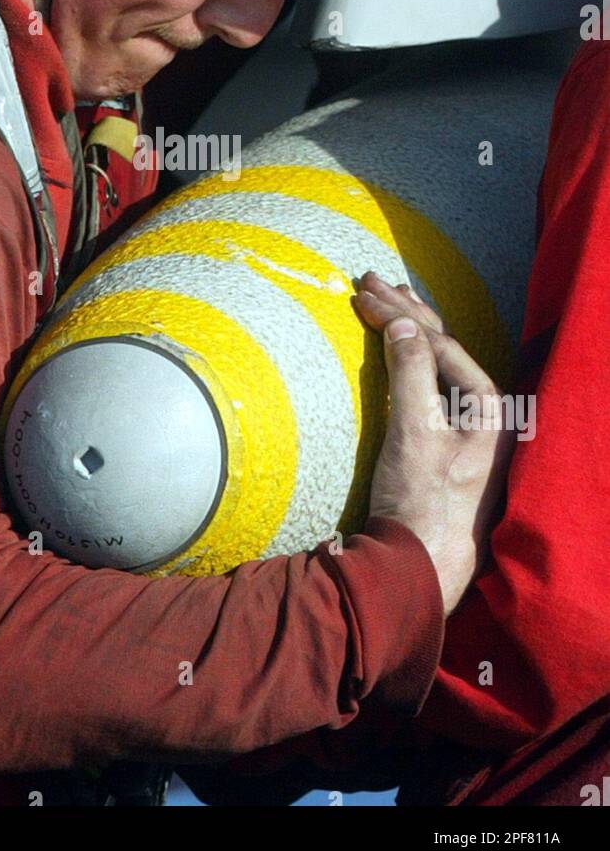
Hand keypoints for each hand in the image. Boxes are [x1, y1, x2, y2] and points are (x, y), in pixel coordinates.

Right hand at [351, 271, 514, 614]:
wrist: (417, 569)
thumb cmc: (420, 503)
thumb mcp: (413, 432)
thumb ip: (410, 371)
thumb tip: (405, 321)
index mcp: (489, 408)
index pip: (439, 343)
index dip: (400, 314)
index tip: (360, 293)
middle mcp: (485, 417)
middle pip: (443, 349)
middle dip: (406, 312)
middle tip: (370, 280)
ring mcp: (468, 434)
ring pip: (438, 366)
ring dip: (408, 332)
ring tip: (386, 300)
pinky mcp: (446, 451)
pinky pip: (429, 388)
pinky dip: (407, 363)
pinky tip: (398, 353)